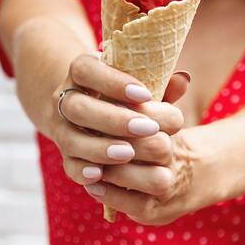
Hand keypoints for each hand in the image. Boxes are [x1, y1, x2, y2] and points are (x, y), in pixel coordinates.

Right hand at [51, 53, 196, 225]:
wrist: (90, 110)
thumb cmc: (122, 95)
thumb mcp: (137, 84)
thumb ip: (159, 84)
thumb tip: (182, 81)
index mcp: (81, 72)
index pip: (86, 69)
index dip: (113, 82)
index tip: (145, 94)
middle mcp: (65, 99)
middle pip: (77, 107)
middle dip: (112, 119)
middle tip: (148, 128)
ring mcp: (62, 129)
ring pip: (71, 139)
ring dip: (100, 148)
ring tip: (129, 153)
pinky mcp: (66, 156)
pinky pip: (69, 166)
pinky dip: (84, 172)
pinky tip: (101, 175)